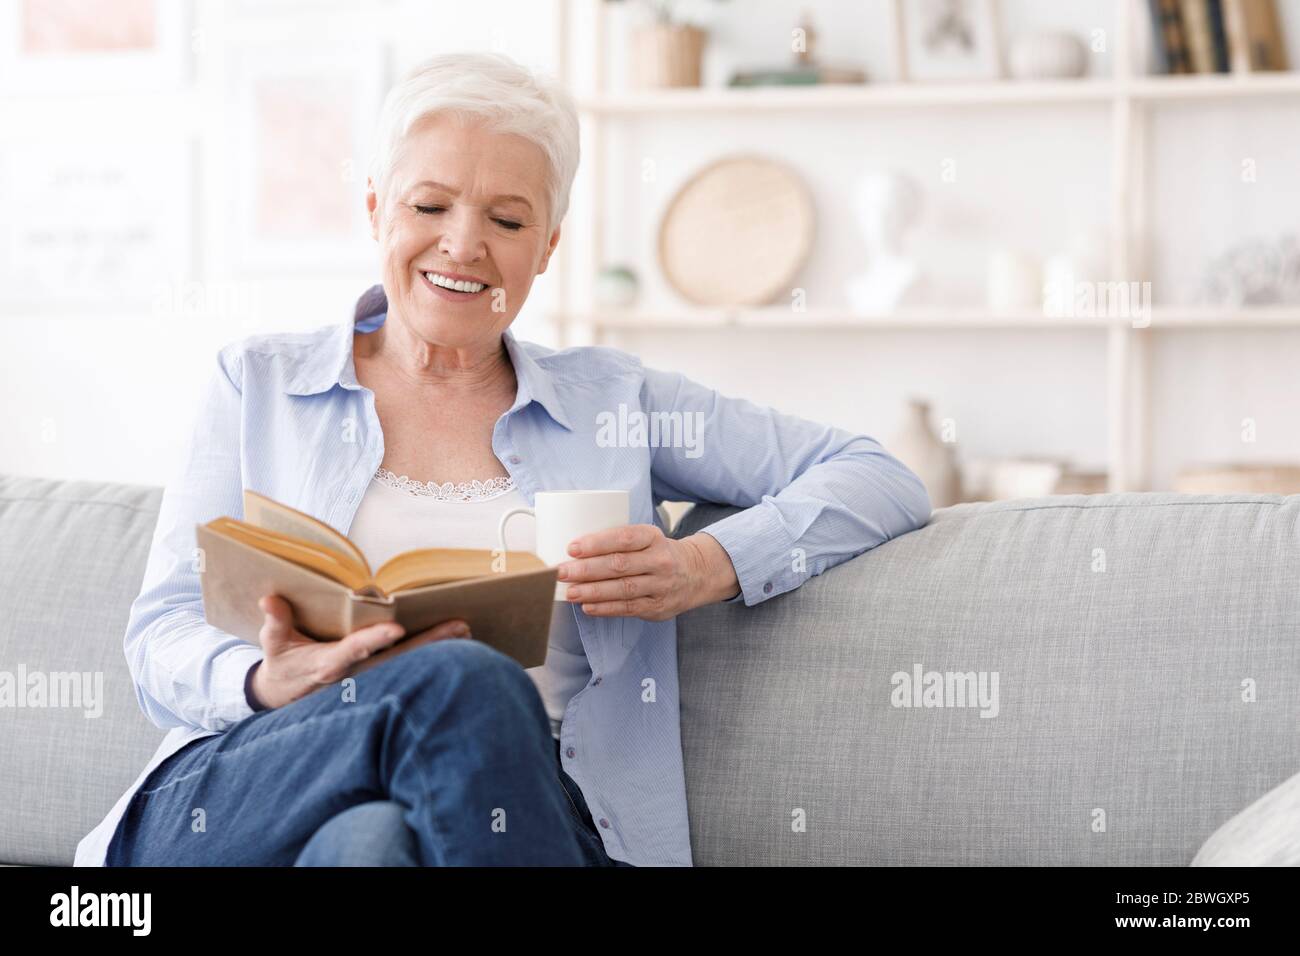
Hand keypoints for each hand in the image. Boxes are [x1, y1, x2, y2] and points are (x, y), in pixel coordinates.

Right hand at [250, 594, 469, 709]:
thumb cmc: (283, 665)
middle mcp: (354, 675)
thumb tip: (269, 599)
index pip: (354, 650)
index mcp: (328, 664)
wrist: (285, 698)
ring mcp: (369, 681)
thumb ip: (275, 622)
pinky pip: (407, 669)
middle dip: (428, 643)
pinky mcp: (377, 682)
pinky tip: (454, 644)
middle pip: (396, 660)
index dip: (373, 640)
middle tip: (459, 626)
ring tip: (466, 631)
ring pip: (407, 666)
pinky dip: (429, 657)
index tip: (395, 629)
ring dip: (436, 649)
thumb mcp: (273, 645)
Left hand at [555, 525, 739, 621]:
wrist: (696, 573)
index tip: (572, 548)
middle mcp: (660, 561)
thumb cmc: (658, 553)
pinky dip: (606, 608)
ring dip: (592, 591)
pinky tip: (587, 606)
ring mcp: (661, 586)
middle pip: (619, 565)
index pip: (623, 538)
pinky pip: (628, 608)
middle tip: (561, 572)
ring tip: (569, 592)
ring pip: (622, 589)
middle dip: (586, 570)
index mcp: (653, 537)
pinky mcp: (658, 607)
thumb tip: (576, 552)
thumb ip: (619, 542)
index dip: (596, 543)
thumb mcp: (646, 538)